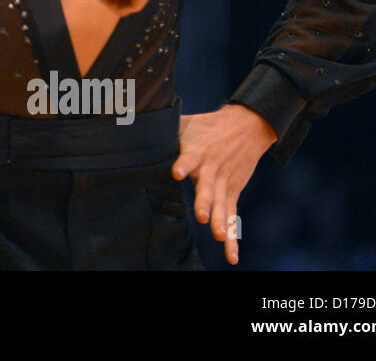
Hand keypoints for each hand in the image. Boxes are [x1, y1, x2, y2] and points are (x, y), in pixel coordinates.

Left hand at [171, 104, 277, 264]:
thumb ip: (160, 125)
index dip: (183, 165)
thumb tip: (128, 118)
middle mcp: (211, 168)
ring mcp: (223, 182)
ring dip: (221, 221)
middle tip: (202, 217)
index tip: (176, 172)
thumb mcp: (183, 121)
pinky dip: (233, 236)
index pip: (188, 158)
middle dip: (205, 202)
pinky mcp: (232, 192)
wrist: (247, 126)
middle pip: (208, 187)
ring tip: (219, 237)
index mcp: (196, 151)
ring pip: (222, 204)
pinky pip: (232, 217)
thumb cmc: (206, 125)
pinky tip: (232, 256)